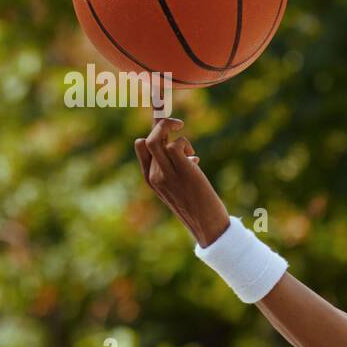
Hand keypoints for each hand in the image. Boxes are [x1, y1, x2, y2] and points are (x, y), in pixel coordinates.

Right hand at [134, 115, 230, 246]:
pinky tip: (194, 159)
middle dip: (160, 123)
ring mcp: (165, 173)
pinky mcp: (181, 171)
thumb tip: (190, 155)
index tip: (164, 122)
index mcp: (150, 178)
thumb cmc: (198, 206)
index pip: (140, 146)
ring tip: (190, 152)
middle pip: (147, 139)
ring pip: (156, 138)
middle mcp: (153, 175)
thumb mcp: (181, 186)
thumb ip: (177, 170)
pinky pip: (175, 145)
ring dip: (176, 136)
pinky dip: (184, 144)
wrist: (206, 224)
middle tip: (178, 124)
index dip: (151, 130)